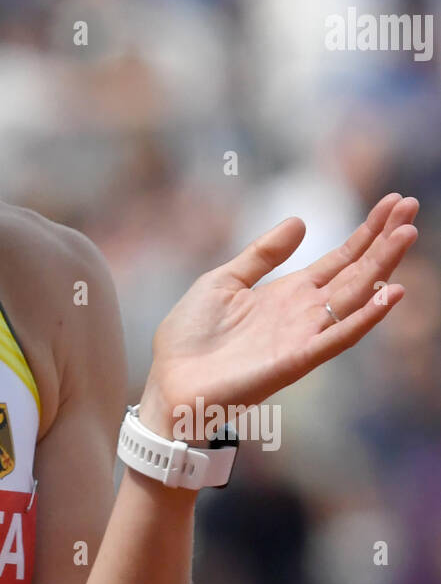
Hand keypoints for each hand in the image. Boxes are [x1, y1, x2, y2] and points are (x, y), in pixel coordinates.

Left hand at [140, 192, 418, 435]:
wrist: (170, 381)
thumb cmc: (191, 337)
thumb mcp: (224, 280)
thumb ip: (262, 254)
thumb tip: (300, 220)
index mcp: (288, 293)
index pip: (340, 258)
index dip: (366, 232)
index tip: (393, 202)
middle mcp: (304, 313)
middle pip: (355, 271)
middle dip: (383, 239)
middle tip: (411, 205)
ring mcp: (303, 335)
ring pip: (354, 296)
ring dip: (382, 266)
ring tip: (407, 234)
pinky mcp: (296, 359)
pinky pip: (338, 336)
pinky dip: (366, 317)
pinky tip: (390, 293)